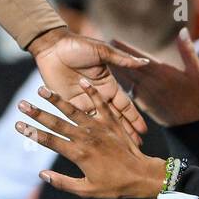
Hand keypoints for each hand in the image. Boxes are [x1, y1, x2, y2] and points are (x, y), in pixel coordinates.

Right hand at [15, 81, 166, 198]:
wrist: (143, 175)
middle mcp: (87, 138)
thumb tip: (42, 174)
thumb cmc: (115, 186)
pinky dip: (91, 91)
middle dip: (37, 113)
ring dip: (57, 99)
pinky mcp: (112, 121)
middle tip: (21, 103)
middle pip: (57, 123)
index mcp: (79, 154)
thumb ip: (63, 182)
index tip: (17, 124)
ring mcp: (99, 127)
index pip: (49, 141)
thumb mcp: (87, 190)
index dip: (31, 132)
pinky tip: (81, 80)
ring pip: (74, 109)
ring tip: (42, 89)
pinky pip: (101, 103)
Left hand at [30, 29, 149, 143]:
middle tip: (134, 150)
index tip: (143, 131)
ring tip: (115, 153)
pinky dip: (84, 133)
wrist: (53, 46)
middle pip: (114, 119)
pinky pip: (77, 120)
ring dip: (106, 138)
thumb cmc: (78, 46)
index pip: (125, 105)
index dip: (134, 118)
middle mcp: (97, 96)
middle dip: (124, 134)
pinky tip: (90, 146)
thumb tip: (145, 63)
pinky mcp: (68, 104)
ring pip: (97, 124)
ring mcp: (83, 102)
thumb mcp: (102, 52)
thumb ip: (122, 60)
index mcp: (108, 85)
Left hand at [107, 28, 198, 125]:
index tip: (113, 39)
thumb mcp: (197, 73)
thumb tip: (182, 30)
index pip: (138, 58)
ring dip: (115, 68)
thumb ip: (187, 51)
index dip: (125, 48)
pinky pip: (127, 90)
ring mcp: (144, 95)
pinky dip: (119, 82)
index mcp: (161, 73)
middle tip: (103, 44)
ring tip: (103, 58)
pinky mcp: (142, 105)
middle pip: (128, 67)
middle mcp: (149, 83)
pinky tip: (112, 77)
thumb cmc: (197, 98)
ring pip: (125, 79)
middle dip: (115, 55)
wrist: (191, 127)